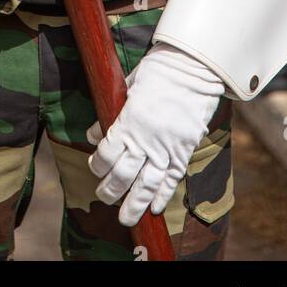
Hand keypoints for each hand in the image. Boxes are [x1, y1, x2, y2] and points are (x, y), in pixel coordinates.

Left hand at [87, 43, 223, 225]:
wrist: (192, 68)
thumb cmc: (157, 71)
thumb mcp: (126, 87)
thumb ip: (110, 114)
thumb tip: (93, 134)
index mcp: (129, 122)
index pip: (107, 155)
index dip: (98, 165)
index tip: (95, 167)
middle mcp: (146, 140)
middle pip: (123, 176)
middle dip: (111, 191)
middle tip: (104, 197)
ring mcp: (166, 148)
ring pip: (147, 185)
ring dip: (135, 204)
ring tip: (126, 218)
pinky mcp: (184, 150)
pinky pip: (172, 179)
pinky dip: (164, 195)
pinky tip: (156, 208)